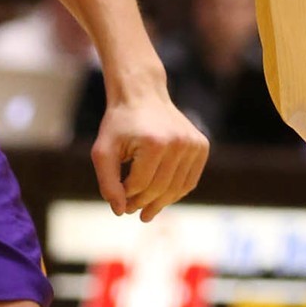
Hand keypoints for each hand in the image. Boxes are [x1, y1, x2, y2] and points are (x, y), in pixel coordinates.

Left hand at [90, 95, 209, 221]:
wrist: (143, 95)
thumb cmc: (120, 124)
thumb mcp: (103, 151)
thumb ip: (108, 182)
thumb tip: (120, 211)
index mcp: (154, 143)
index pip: (140, 185)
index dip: (126, 195)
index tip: (118, 194)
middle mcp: (179, 143)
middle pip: (160, 189)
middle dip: (142, 203)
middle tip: (130, 208)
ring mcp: (193, 144)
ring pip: (176, 189)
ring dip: (159, 202)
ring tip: (145, 209)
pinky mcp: (201, 146)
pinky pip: (189, 181)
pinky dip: (175, 192)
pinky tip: (161, 196)